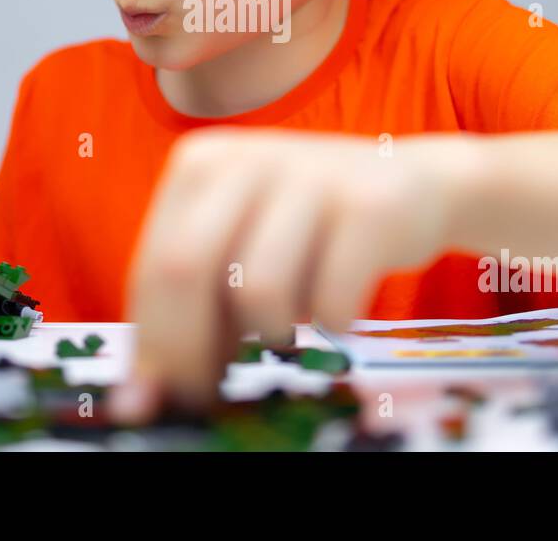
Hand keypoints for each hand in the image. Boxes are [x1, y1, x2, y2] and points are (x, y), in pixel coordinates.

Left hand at [111, 128, 474, 420]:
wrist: (419, 184)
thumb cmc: (314, 230)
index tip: (162, 396)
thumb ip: (188, 308)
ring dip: (274, 332)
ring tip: (293, 321)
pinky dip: (331, 323)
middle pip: (186, 270)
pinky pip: (328, 300)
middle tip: (210, 398)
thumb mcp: (242, 245)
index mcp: (201, 161)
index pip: (153, 267)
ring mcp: (310, 174)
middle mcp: (248, 156)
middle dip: (192, 352)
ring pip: (258, 291)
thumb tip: (139, 401)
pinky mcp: (368, 204)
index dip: (155, 344)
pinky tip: (338, 306)